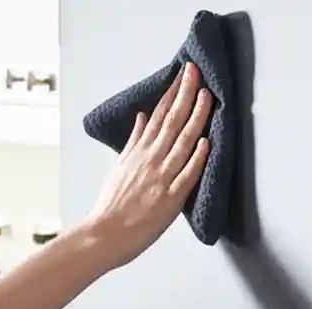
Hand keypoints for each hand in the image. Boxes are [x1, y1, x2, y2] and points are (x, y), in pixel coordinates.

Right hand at [83, 62, 212, 268]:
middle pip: (172, 121)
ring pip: (182, 143)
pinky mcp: (169, 200)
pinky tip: (206, 142)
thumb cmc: (112, 205)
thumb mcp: (120, 166)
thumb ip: (134, 141)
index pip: (159, 114)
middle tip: (197, 72)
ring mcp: (161, 179)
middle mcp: (151, 160)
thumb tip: (142, 117)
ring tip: (207, 98)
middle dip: (186, 94)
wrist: (104, 234)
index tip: (184, 74)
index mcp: (139, 152)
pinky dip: (196, 159)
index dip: (174, 92)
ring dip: (196, 119)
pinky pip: (186, 176)